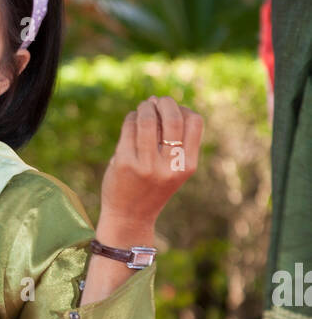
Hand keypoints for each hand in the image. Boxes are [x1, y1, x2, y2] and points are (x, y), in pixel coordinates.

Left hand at [99, 96, 203, 235]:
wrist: (129, 218)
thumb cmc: (152, 188)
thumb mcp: (173, 169)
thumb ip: (175, 141)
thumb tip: (160, 101)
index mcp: (187, 166)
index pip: (195, 122)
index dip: (184, 109)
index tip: (173, 111)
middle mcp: (169, 166)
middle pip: (172, 117)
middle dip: (164, 102)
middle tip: (155, 101)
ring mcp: (146, 165)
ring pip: (148, 119)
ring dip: (145, 107)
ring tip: (143, 108)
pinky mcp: (124, 163)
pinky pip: (129, 128)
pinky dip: (131, 118)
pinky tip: (131, 121)